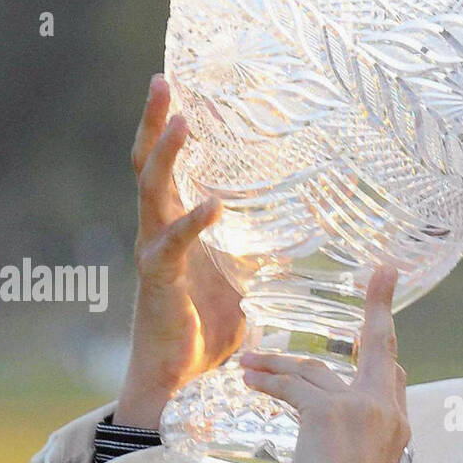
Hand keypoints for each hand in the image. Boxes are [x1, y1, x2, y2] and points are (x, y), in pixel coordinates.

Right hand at [116, 75, 244, 426]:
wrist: (182, 381)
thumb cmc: (213, 331)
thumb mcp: (248, 279)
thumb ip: (267, 250)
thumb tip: (314, 229)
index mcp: (178, 227)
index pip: (169, 167)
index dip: (170, 128)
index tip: (179, 85)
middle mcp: (159, 233)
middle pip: (147, 164)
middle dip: (155, 122)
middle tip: (162, 81)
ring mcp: (155, 255)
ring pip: (150, 193)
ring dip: (166, 156)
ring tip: (183, 122)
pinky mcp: (159, 283)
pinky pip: (171, 246)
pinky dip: (192, 224)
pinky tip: (212, 206)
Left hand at [239, 264, 410, 462]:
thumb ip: (362, 437)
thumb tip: (338, 420)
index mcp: (398, 422)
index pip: (395, 370)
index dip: (388, 338)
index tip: (394, 299)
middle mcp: (385, 407)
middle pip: (378, 345)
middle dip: (380, 304)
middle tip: (382, 273)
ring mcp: (359, 407)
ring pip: (314, 369)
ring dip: (278, 364)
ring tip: (250, 364)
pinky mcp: (327, 414)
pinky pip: (292, 387)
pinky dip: (267, 382)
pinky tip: (249, 381)